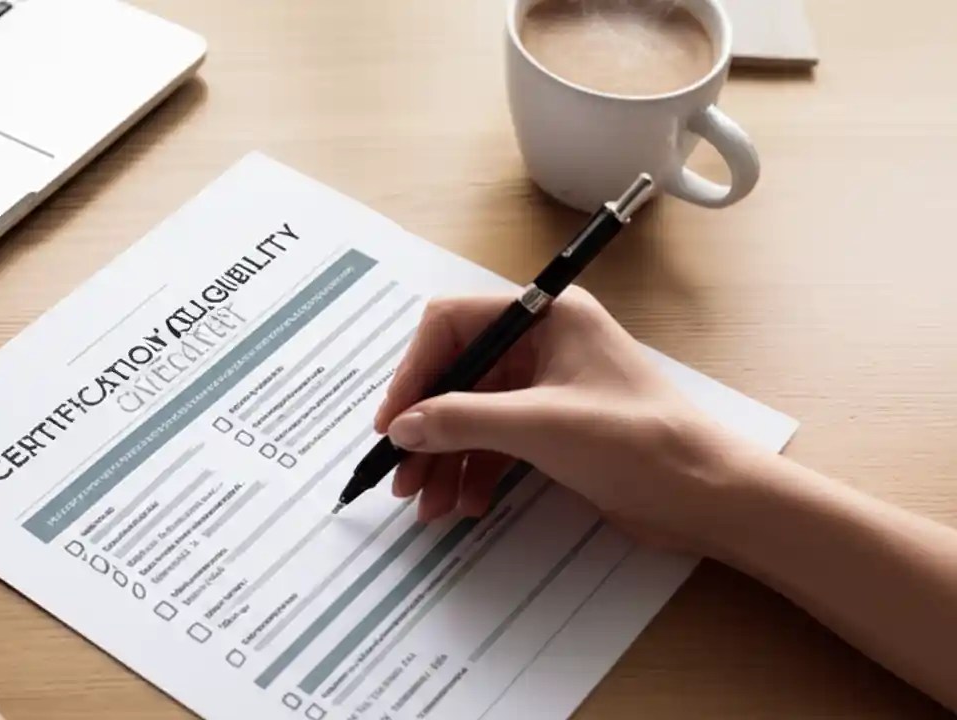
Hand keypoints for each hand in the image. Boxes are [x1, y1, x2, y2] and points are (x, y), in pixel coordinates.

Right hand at [374, 287, 746, 550]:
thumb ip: (462, 421)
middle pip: (458, 375)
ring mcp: (546, 387)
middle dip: (426, 427)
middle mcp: (542, 343)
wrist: (706, 495)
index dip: (414, 371)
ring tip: (426, 504)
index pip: (452, 324)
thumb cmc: (638, 442)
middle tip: (400, 473)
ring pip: (472, 415)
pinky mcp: (553, 427)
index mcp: (545, 316)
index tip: (393, 421)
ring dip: (445, 458)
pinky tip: (462, 504)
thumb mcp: (539, 426)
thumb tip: (403, 428)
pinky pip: (495, 442)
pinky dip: (474, 471)